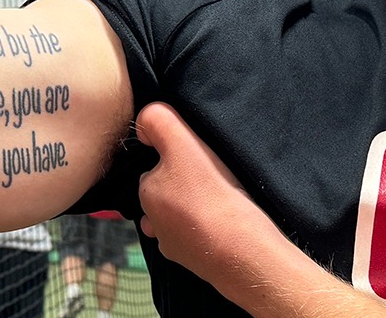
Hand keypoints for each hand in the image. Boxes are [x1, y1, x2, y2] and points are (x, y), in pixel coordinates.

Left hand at [135, 103, 385, 315]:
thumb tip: (144, 123)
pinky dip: (202, 232)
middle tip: (210, 179)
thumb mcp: (184, 144)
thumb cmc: (213, 193)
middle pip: (164, 193)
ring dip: (190, 210)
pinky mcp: (192, 263)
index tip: (198, 160)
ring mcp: (171, 245)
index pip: (155, 167)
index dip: (175, 159)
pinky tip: (222, 224)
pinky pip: (193, 240)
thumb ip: (160, 122)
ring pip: (176, 218)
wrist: (241, 249)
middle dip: (181, 186)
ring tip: (218, 201)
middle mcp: (150, 221)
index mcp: (147, 191)